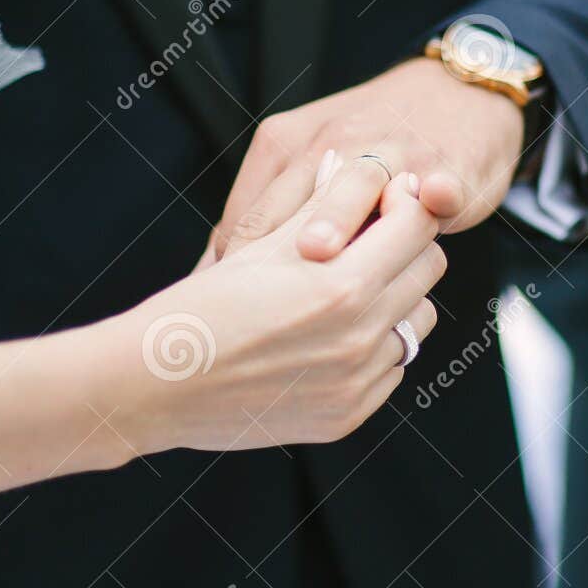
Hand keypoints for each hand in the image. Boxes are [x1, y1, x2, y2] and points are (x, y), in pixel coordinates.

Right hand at [116, 166, 444, 453]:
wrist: (159, 385)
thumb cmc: (203, 307)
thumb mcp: (264, 245)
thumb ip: (324, 206)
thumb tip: (365, 172)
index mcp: (342, 286)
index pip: (418, 225)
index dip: (405, 202)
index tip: (386, 197)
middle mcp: (361, 338)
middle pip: (428, 270)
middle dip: (405, 246)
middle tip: (370, 239)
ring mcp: (358, 382)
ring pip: (418, 321)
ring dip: (396, 298)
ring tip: (349, 290)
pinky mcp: (348, 414)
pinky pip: (391, 368)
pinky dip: (374, 347)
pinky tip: (330, 336)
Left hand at [206, 58, 524, 264]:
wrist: (457, 95)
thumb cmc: (373, 142)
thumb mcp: (304, 163)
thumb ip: (263, 216)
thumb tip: (210, 274)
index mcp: (289, 143)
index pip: (249, 212)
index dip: (231, 265)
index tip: (215, 311)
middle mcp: (334, 141)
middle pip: (291, 200)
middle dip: (266, 246)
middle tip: (245, 291)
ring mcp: (392, 151)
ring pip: (357, 183)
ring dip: (335, 215)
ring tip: (317, 251)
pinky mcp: (446, 165)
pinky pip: (438, 182)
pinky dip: (435, 192)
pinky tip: (432, 201)